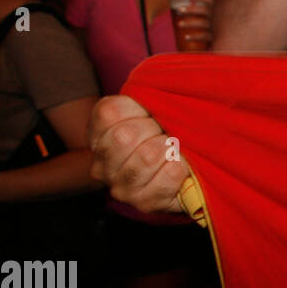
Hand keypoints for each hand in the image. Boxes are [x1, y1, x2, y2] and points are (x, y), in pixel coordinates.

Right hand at [88, 95, 187, 214]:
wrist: (187, 173)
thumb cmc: (168, 131)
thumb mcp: (152, 108)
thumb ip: (147, 96)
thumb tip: (157, 84)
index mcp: (99, 135)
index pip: (109, 112)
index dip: (140, 108)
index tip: (151, 114)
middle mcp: (101, 164)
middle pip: (124, 135)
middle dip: (155, 129)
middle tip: (166, 134)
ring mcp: (121, 187)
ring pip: (146, 156)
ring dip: (169, 148)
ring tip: (173, 150)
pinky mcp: (145, 203)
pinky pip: (169, 175)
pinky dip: (181, 166)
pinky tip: (180, 166)